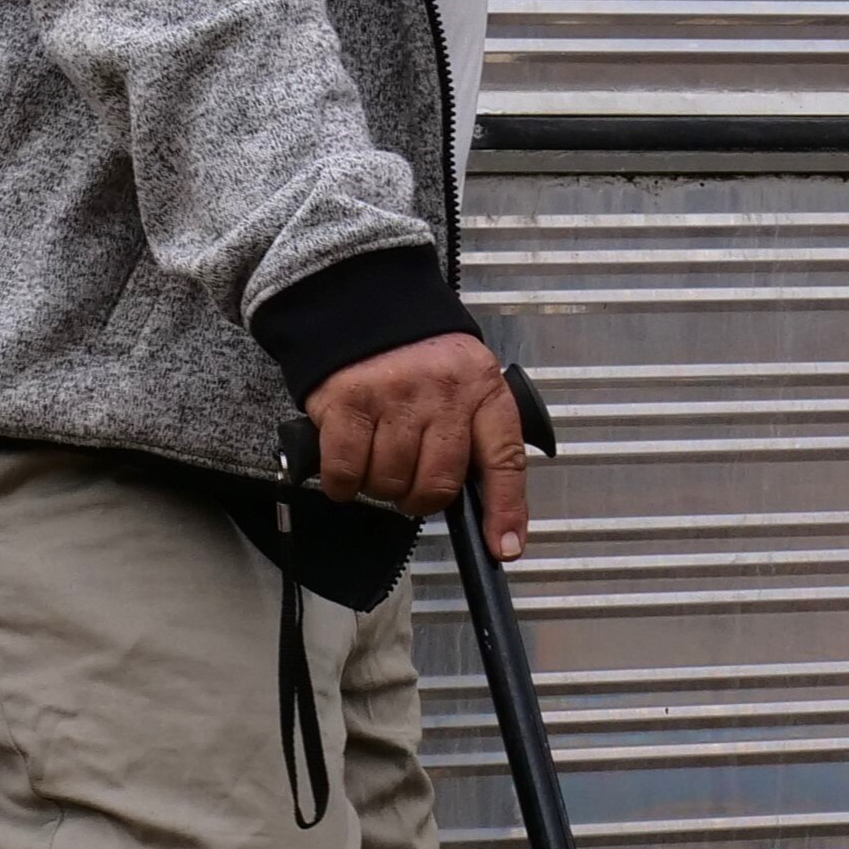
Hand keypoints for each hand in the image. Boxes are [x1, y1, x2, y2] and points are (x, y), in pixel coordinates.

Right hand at [305, 332, 528, 558]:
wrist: (361, 302)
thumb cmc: (416, 354)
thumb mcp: (464, 381)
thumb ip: (475, 435)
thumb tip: (486, 511)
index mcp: (481, 389)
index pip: (504, 461)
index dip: (505, 511)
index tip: (502, 547)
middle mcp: (443, 393)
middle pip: (438, 485)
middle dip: (419, 499)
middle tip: (408, 484)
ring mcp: (394, 397)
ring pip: (390, 483)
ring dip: (380, 487)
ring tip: (377, 460)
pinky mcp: (348, 402)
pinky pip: (347, 472)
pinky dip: (343, 484)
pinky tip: (346, 468)